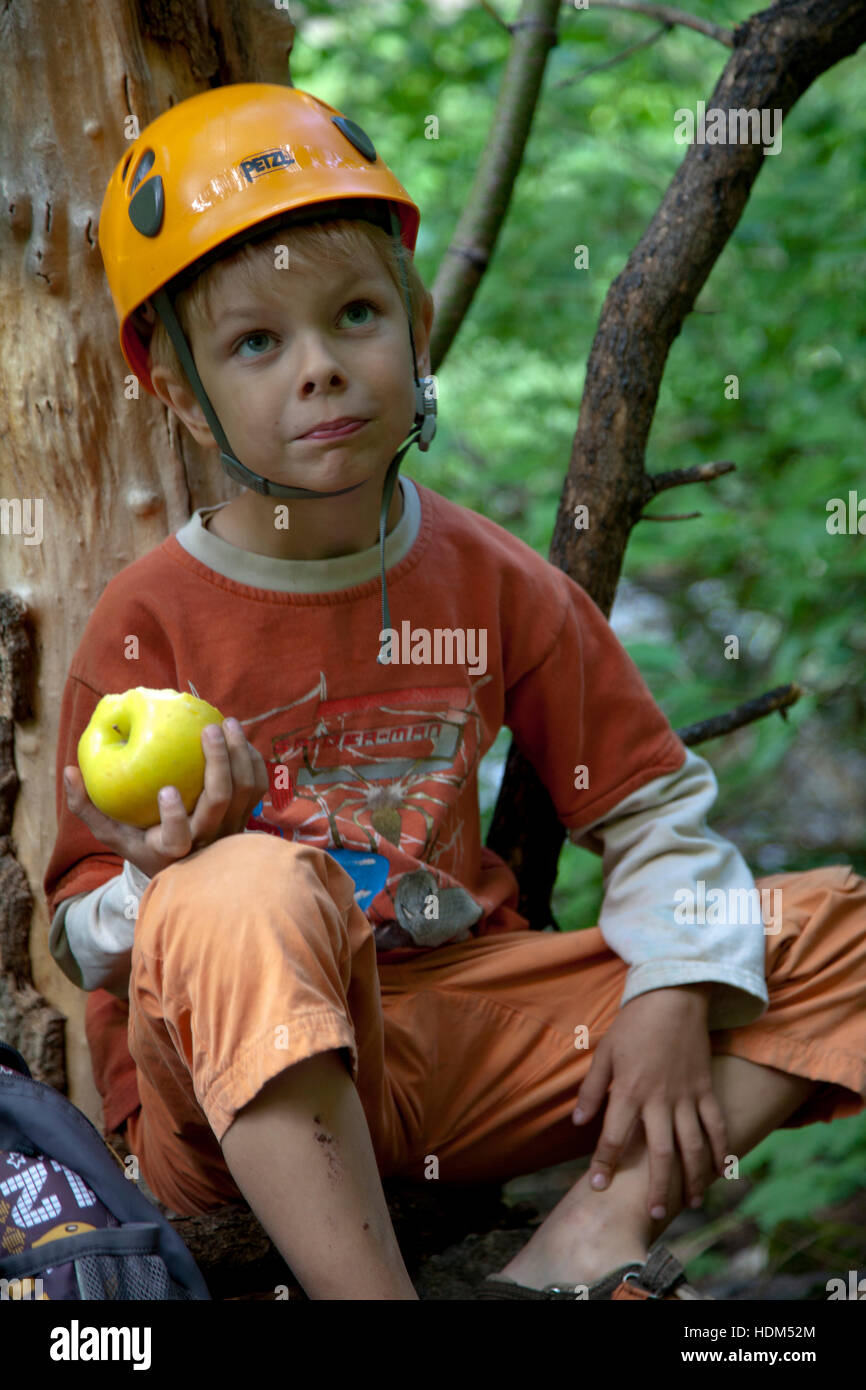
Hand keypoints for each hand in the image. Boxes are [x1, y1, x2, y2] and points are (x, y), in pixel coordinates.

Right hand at [63, 718, 269, 880]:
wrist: (184, 862)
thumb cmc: (140, 840)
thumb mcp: (110, 831)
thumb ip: (86, 806)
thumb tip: (68, 771)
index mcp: (172, 849)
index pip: (177, 838)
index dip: (174, 817)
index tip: (165, 789)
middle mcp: (207, 840)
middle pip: (220, 802)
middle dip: (219, 764)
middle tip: (209, 730)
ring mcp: (230, 828)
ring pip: (244, 790)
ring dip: (239, 754)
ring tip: (226, 724)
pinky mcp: (246, 815)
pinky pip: (255, 784)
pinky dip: (249, 759)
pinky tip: (237, 736)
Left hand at [572, 986, 727, 1220]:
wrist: (673, 995)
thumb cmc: (634, 1023)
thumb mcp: (604, 1052)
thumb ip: (592, 1089)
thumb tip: (578, 1122)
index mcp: (630, 1091)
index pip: (614, 1137)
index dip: (604, 1163)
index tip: (597, 1186)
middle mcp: (659, 1100)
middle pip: (660, 1154)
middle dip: (657, 1187)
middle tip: (654, 1213)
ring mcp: (687, 1096)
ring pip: (693, 1147)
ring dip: (693, 1178)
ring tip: (691, 1203)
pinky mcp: (706, 1089)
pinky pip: (717, 1125)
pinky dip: (722, 1150)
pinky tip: (721, 1172)